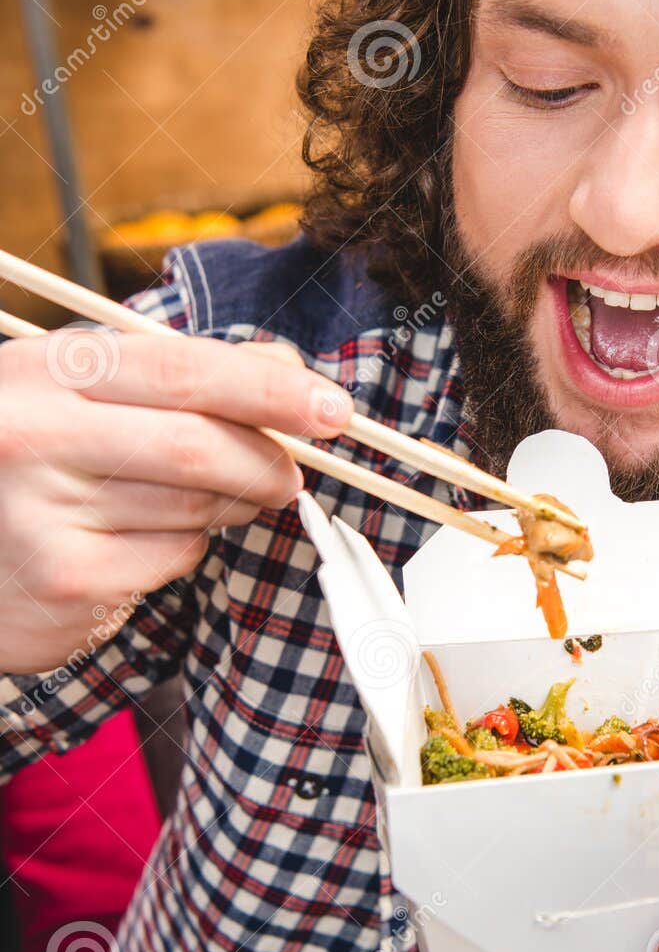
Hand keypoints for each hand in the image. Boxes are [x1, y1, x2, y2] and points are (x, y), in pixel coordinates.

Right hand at [0, 331, 352, 673]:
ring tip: (184, 499)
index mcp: (46, 369)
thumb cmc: (29, 455)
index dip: (272, 388)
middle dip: (269, 463)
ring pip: (195, 509)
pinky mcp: (66, 582)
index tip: (335, 408)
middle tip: (289, 475)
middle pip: (203, 447)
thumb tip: (290, 373)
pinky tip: (134, 539)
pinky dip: (182, 550)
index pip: (185, 370)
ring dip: (222, 507)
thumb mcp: (80, 389)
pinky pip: (173, 560)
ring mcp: (45, 514)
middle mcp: (36, 435)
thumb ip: (178, 374)